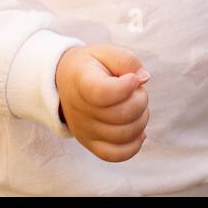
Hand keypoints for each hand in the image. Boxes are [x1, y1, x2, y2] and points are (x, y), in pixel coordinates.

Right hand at [55, 44, 150, 160]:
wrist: (64, 82)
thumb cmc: (90, 66)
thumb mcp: (105, 52)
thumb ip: (126, 61)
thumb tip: (143, 79)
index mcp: (82, 83)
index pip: (104, 94)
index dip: (126, 87)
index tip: (131, 78)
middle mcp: (80, 111)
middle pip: (121, 115)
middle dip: (140, 99)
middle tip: (136, 90)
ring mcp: (85, 131)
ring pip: (124, 135)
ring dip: (141, 118)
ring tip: (135, 105)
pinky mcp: (91, 143)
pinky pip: (116, 155)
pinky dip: (134, 144)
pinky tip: (138, 130)